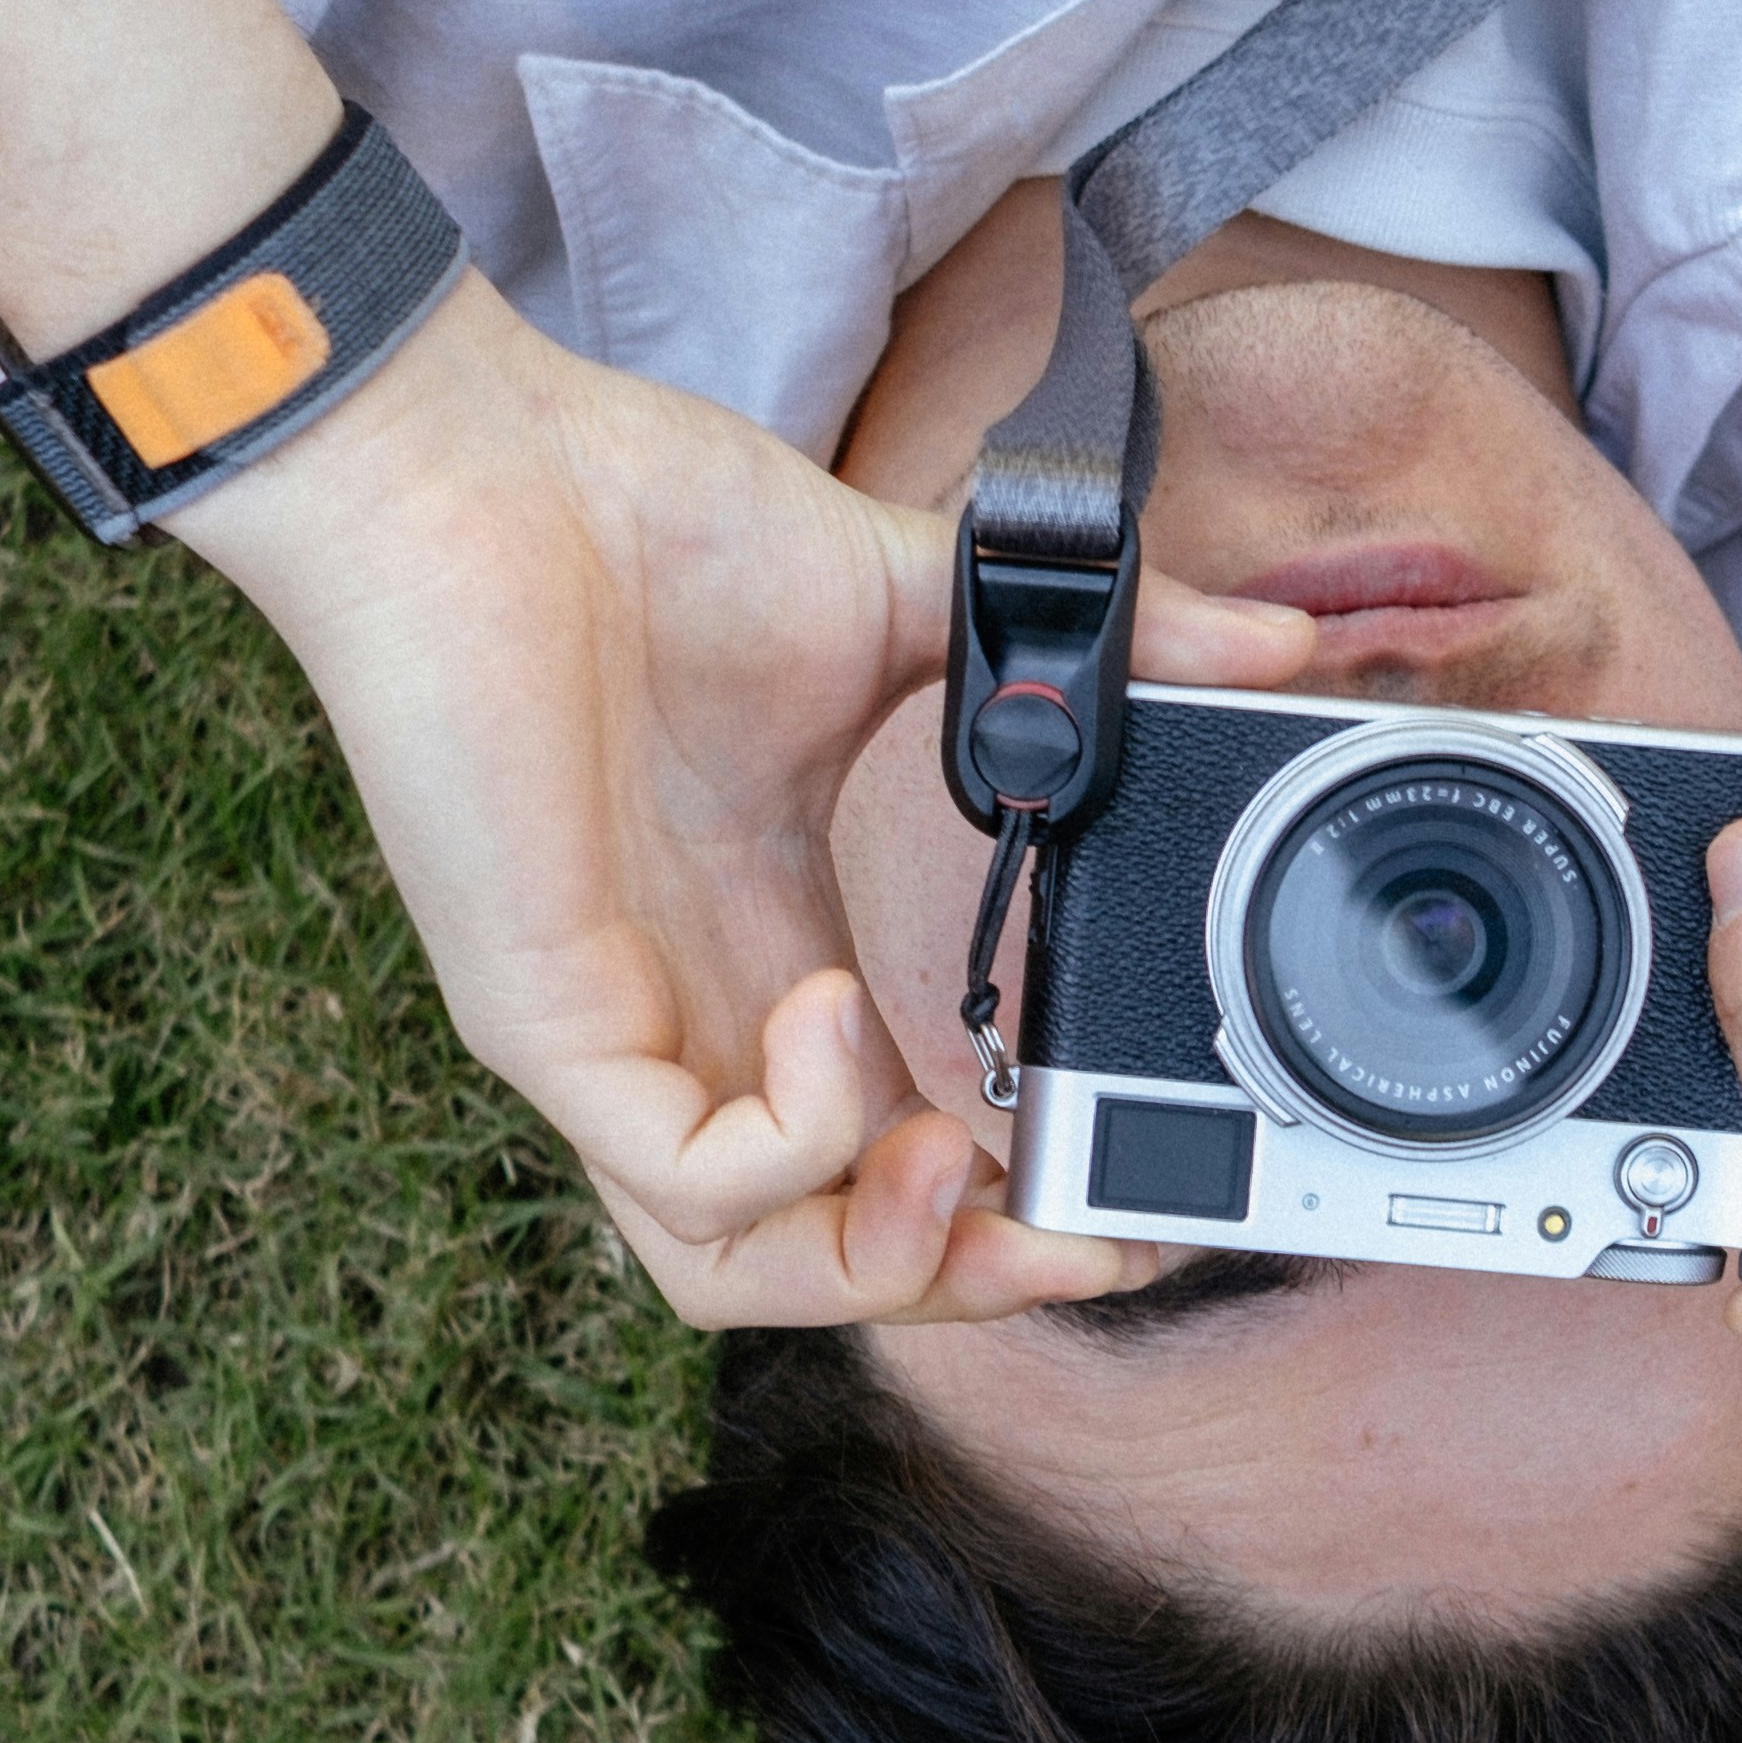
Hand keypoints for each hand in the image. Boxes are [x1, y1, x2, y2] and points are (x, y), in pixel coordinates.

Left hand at [184, 281, 1304, 1328]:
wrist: (470, 463)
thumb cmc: (648, 528)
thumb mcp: (913, 606)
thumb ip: (1091, 648)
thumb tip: (1271, 640)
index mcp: (783, 945)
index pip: (898, 1148)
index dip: (1019, 1196)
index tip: (1147, 1173)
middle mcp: (699, 1017)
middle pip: (827, 1254)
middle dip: (976, 1280)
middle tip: (1097, 1235)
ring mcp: (612, 1035)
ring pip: (731, 1274)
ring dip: (881, 1265)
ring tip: (970, 1175)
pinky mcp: (542, 1021)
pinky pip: (678, 1179)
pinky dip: (792, 1141)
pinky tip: (843, 1017)